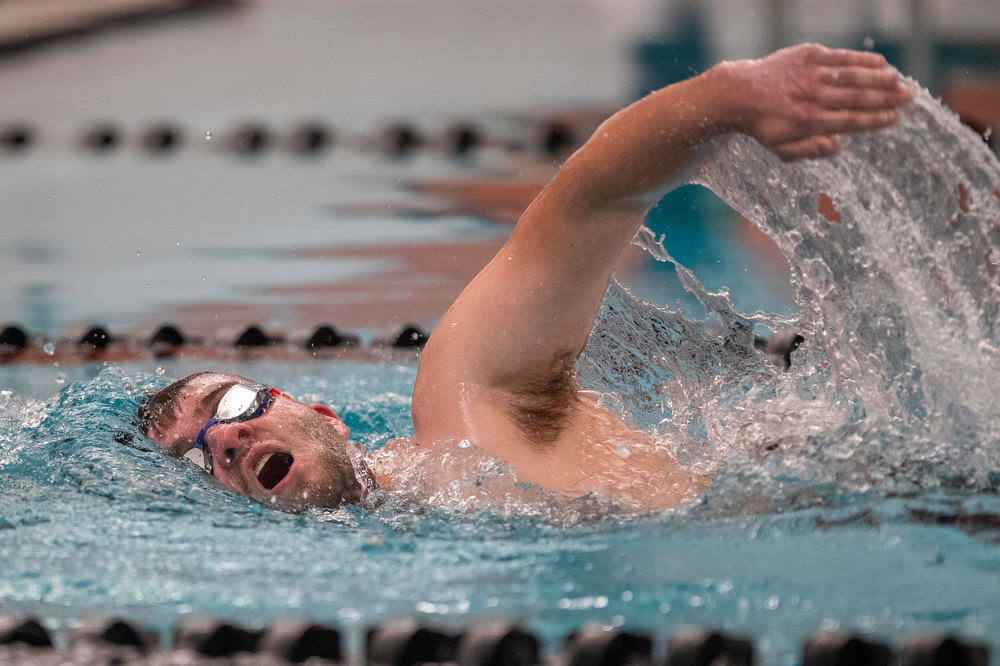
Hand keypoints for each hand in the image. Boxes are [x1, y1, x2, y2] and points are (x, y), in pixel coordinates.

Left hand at [723, 43, 913, 160]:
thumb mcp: (781, 148)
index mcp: (808, 122)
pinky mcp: (807, 56)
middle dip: (886, 98)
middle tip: (909, 98)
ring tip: (899, 81)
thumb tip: (836, 148)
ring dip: (879, 78)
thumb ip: (809, 150)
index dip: (875, 120)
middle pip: (857, 97)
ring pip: (851, 76)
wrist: (738, 94)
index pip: (850, 120)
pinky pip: (839, 57)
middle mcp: (812, 98)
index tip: (894, 118)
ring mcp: (810, 75)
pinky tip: (880, 62)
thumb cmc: (763, 125)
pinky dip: (861, 59)